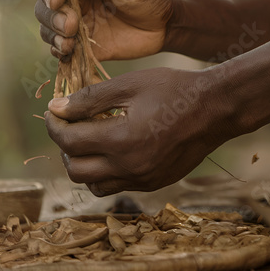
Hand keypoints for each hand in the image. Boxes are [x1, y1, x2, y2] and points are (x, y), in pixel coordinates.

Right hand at [35, 0, 176, 61]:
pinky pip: (58, 49)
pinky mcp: (80, 45)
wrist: (165, 26)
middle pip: (44, 4)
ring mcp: (74, 22)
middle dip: (52, 16)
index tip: (56, 0)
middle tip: (72, 26)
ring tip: (70, 43)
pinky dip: (58, 51)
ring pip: (47, 27)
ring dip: (52, 35)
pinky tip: (69, 53)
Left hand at [44, 67, 235, 194]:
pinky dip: (104, 172)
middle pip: (75, 170)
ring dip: (82, 165)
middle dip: (64, 148)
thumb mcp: (128, 85)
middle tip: (68, 127)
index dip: (54, 126)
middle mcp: (130, 167)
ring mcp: (143, 179)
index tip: (53, 112)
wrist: (216, 109)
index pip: (69, 142)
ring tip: (87, 141)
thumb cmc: (172, 89)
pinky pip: (116, 186)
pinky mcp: (153, 184)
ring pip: (94, 185)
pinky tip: (110, 149)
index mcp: (122, 140)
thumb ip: (89, 99)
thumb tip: (56, 108)